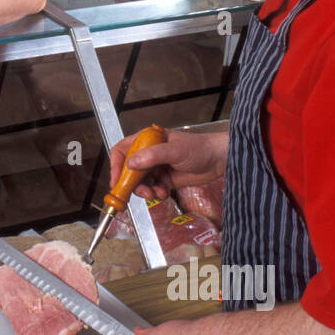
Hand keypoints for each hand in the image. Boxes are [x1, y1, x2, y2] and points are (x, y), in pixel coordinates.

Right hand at [108, 129, 226, 201]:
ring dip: (145, 191)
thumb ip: (153, 156)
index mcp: (147, 140)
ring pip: (140, 182)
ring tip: (155, 194)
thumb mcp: (175, 150)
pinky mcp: (164, 179)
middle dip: (132, 183)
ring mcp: (156, 167)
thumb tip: (131, 164)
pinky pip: (152, 189)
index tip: (116, 181)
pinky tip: (164, 193)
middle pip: (128, 170)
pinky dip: (156, 194)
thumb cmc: (199, 148)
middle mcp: (149, 153)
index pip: (122, 151)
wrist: (218, 160)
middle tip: (139, 193)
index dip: (116, 165)